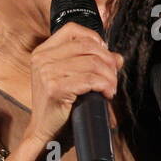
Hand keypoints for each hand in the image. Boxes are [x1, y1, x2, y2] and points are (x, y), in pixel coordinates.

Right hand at [23, 25, 122, 145]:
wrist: (44, 131)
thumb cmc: (57, 105)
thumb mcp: (70, 78)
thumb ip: (90, 63)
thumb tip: (117, 58)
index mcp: (43, 52)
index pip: (72, 30)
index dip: (93, 38)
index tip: (104, 52)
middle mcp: (42, 59)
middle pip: (87, 46)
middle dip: (107, 60)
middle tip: (114, 75)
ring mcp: (47, 72)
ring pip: (92, 63)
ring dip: (109, 76)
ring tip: (111, 87)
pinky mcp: (55, 88)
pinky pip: (90, 80)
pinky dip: (104, 86)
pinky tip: (106, 94)